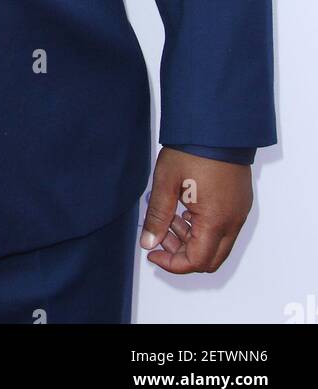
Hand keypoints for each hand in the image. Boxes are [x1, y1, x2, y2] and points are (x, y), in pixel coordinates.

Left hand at [139, 147, 252, 273]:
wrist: (218, 125)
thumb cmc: (194, 149)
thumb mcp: (166, 182)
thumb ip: (157, 216)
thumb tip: (149, 242)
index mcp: (216, 220)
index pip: (196, 261)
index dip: (172, 263)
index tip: (153, 254)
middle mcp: (233, 221)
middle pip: (210, 259)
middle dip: (182, 254)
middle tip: (161, 237)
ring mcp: (239, 212)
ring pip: (218, 244)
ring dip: (192, 240)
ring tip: (170, 216)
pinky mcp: (240, 202)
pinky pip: (224, 228)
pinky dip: (204, 228)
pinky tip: (185, 209)